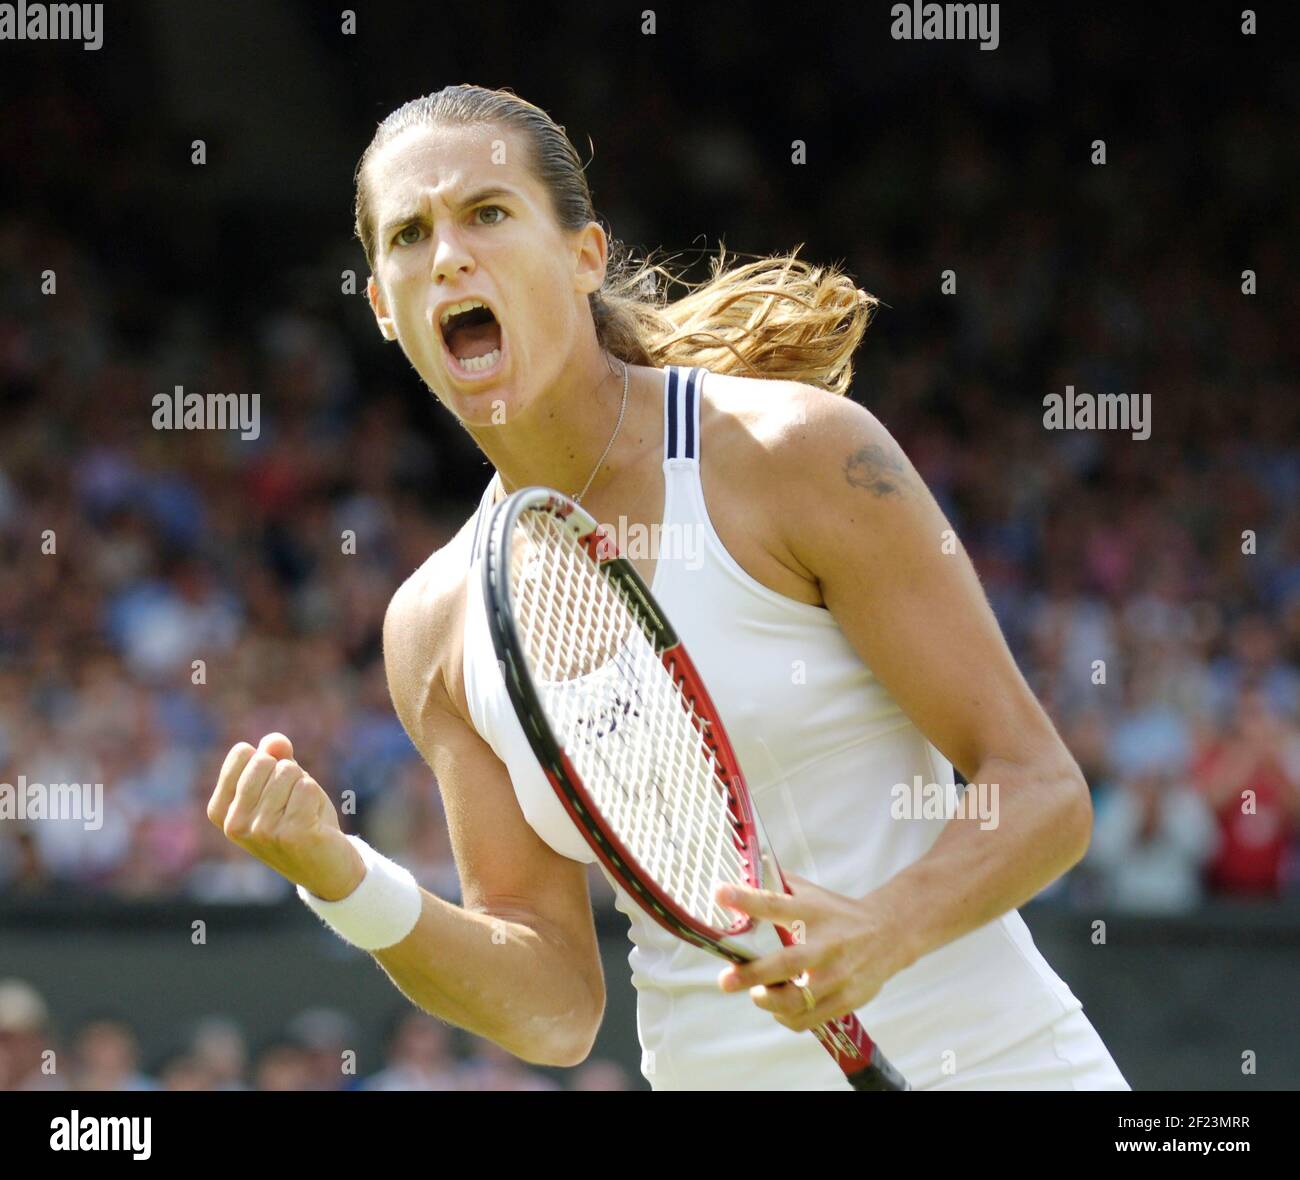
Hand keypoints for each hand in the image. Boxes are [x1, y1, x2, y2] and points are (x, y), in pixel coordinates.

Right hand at [206, 733, 364, 900]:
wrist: (325, 868)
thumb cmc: (301, 820)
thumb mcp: (283, 784)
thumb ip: (275, 757)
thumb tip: (274, 741)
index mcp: (221, 810)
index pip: (242, 752)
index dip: (268, 761)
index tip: (273, 790)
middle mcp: (234, 823)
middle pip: (265, 760)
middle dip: (288, 774)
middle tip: (292, 804)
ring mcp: (260, 831)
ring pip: (289, 772)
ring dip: (304, 787)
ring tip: (304, 815)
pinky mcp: (290, 834)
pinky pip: (307, 787)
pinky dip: (316, 798)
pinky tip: (314, 823)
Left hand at [714, 872, 910, 1032]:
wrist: (890, 934)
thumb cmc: (839, 914)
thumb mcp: (812, 893)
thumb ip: (778, 887)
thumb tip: (740, 876)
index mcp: (812, 912)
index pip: (775, 903)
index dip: (746, 899)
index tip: (719, 894)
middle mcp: (825, 945)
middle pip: (787, 963)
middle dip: (752, 975)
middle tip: (726, 980)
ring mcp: (837, 976)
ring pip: (796, 1001)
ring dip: (768, 1002)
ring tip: (757, 993)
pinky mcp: (846, 1000)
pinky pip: (807, 1018)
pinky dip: (786, 1016)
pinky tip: (779, 1006)